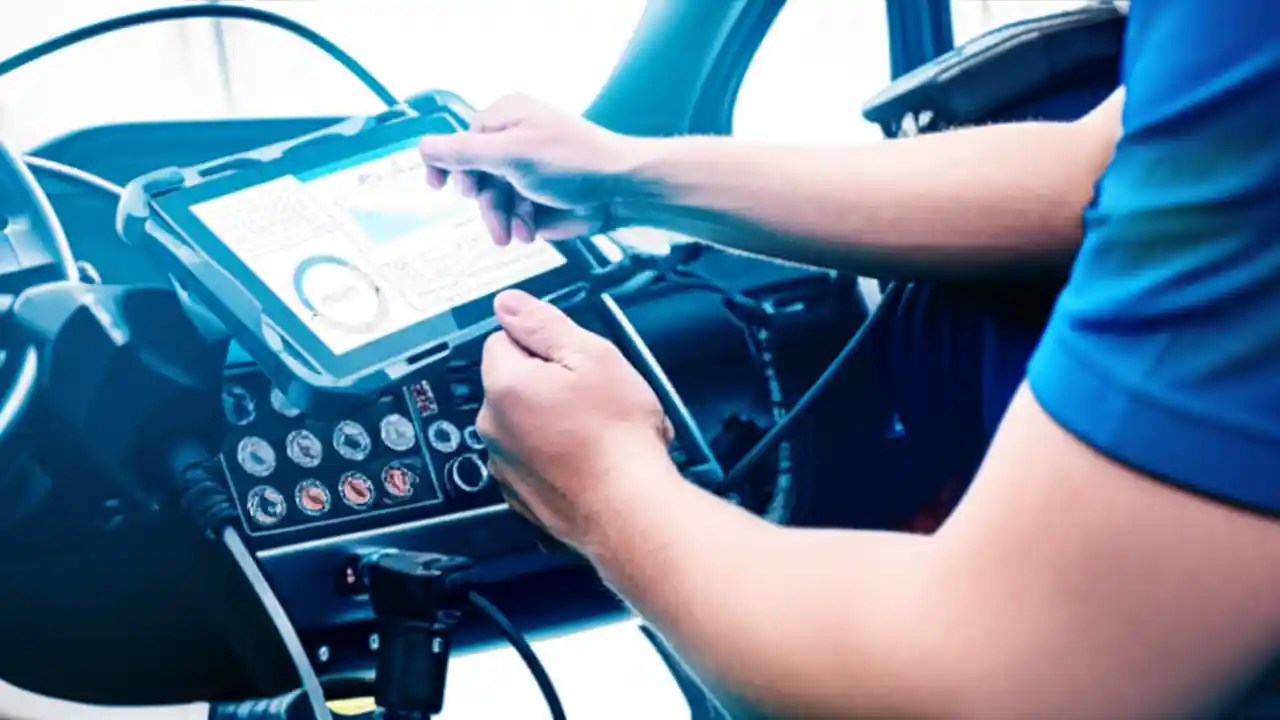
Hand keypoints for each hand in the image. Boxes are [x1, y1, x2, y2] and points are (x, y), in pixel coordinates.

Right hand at [419, 93, 637, 244]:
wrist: (619, 192)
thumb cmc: (573, 162)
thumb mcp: (510, 154)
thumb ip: (463, 152)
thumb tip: (423, 147)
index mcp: (506, 118)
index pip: (460, 139)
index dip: (447, 164)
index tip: (436, 187)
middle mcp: (514, 141)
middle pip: (474, 175)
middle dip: (482, 200)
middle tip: (492, 214)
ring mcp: (525, 171)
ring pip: (491, 200)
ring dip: (500, 218)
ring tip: (513, 233)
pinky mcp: (537, 197)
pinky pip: (512, 214)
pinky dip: (518, 225)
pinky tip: (530, 230)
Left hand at [476, 289, 678, 552]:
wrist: (630, 513)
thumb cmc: (618, 435)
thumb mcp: (593, 357)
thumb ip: (544, 325)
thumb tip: (506, 302)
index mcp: (504, 386)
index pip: (503, 340)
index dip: (544, 345)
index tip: (576, 362)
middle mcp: (492, 427)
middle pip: (513, 383)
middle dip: (547, 383)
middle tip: (594, 397)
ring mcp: (504, 467)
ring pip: (524, 424)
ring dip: (552, 421)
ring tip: (597, 433)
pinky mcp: (521, 498)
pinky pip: (533, 460)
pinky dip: (555, 457)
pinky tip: (589, 462)